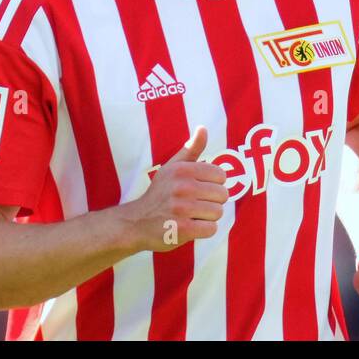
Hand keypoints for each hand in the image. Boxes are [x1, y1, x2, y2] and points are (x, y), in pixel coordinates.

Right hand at [123, 126, 227, 251]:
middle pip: (222, 195)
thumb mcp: (172, 167)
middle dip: (212, 202)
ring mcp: (182, 209)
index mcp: (182, 170)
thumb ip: (191, 149)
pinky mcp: (182, 229)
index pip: (221, 175)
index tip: (199, 189)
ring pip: (218, 212)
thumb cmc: (160, 193)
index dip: (213, 184)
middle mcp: (182, 187)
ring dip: (208, 217)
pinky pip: (211, 229)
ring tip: (192, 215)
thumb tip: (203, 128)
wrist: (136, 222)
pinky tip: (190, 226)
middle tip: (195, 205)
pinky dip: (204, 230)